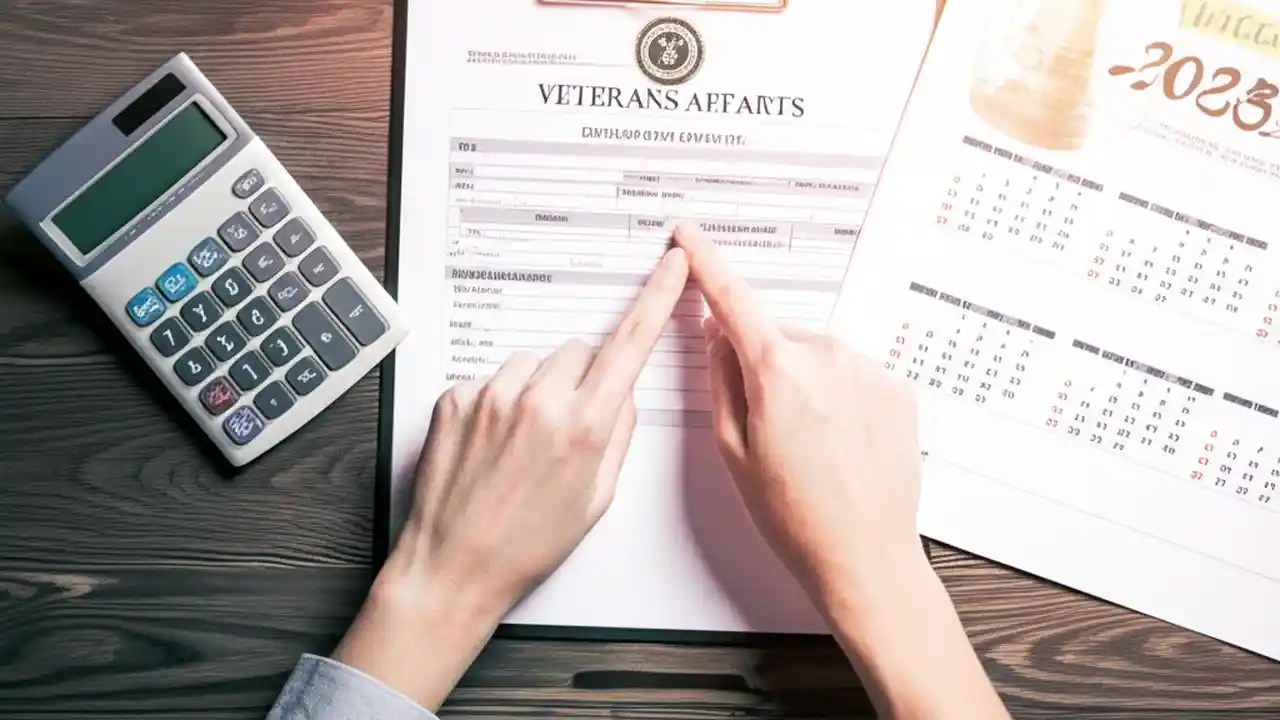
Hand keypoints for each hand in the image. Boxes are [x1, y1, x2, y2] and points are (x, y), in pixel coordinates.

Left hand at [332, 246, 689, 710]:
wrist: (454, 566)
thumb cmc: (527, 544)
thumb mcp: (596, 497)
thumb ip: (618, 434)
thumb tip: (622, 394)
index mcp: (585, 425)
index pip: (632, 342)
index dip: (658, 296)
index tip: (672, 262)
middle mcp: (540, 401)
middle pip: (578, 352)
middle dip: (579, 378)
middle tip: (564, 426)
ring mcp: (493, 396)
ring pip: (532, 364)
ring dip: (533, 390)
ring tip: (519, 443)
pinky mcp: (456, 398)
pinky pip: (489, 381)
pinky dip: (494, 404)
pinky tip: (489, 445)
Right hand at [674, 223, 924, 606]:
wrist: (865, 557)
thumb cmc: (795, 517)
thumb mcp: (733, 450)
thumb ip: (720, 380)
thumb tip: (718, 335)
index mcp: (776, 371)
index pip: (731, 298)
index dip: (706, 262)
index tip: (689, 235)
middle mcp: (827, 356)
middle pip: (777, 336)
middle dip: (764, 365)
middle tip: (769, 430)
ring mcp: (868, 369)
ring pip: (817, 355)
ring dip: (805, 382)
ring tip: (812, 446)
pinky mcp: (897, 387)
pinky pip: (853, 373)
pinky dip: (840, 396)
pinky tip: (841, 443)